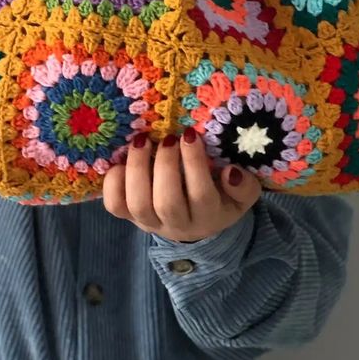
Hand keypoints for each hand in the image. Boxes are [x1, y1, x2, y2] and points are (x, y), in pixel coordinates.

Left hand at [102, 127, 261, 242]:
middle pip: (166, 203)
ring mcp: (149, 222)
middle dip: (165, 165)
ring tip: (142, 141)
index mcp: (208, 216)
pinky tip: (123, 160)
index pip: (201, 195)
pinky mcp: (128, 215)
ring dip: (137, 169)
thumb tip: (230, 172)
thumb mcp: (242, 194)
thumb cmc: (221, 197)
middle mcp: (176, 224)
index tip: (190, 135)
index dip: (194, 164)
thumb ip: (244, 186)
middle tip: (169, 138)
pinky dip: (114, 182)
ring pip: (137, 205)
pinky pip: (115, 205)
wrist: (198, 222)